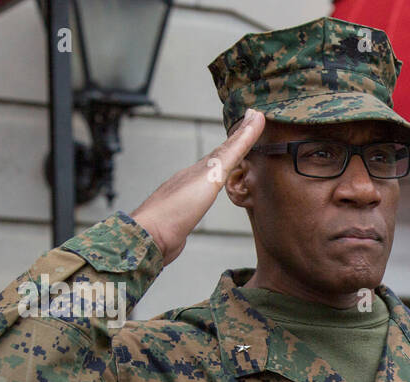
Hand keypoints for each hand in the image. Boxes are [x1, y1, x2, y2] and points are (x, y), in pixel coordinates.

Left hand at [131, 108, 265, 265]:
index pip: (228, 145)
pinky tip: (213, 191)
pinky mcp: (185, 214)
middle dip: (235, 144)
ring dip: (225, 165)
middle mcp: (193, 178)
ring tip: (235, 159)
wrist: (151, 237)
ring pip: (211, 175)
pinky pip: (204, 194)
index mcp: (201, 168)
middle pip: (219, 156)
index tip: (258, 116)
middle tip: (249, 130)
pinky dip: (215, 186)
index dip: (244, 132)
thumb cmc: (178, 208)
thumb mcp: (210, 175)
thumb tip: (253, 119)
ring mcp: (187, 195)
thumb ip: (232, 150)